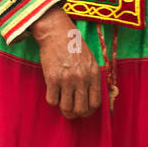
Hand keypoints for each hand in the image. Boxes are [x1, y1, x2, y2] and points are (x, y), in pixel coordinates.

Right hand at [31, 4, 101, 119]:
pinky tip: (53, 91)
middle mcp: (82, 78)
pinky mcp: (52, 78)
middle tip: (70, 110)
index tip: (83, 110)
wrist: (57, 33)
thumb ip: (92, 78)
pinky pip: (52, 100)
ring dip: (63, 109)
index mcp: (94, 74)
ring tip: (61, 102)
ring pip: (66, 108)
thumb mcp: (91, 60)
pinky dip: (52, 99)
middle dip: (75, 113)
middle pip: (81, 109)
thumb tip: (91, 98)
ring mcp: (67, 79)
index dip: (88, 111)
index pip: (95, 103)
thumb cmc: (74, 46)